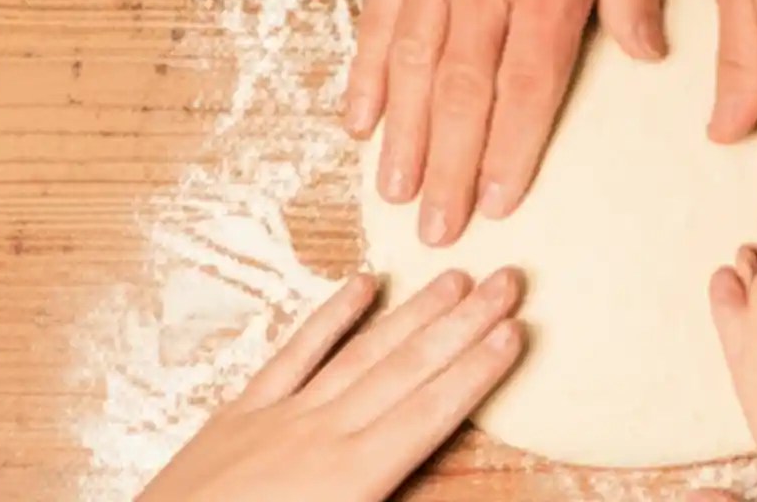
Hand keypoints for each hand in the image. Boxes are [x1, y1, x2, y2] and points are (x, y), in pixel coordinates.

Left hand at [139, 269, 524, 501]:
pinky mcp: (242, 411)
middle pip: (411, 368)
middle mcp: (325, 434)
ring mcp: (282, 415)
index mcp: (353, 479)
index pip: (432, 411)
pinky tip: (363, 283)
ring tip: (456, 277)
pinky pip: (294, 352)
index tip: (514, 331)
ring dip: (415, 312)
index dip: (478, 370)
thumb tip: (452, 496)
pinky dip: (331, 315)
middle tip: (507, 281)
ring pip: (364, 351)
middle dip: (465, 323)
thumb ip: (396, 501)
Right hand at [345, 0, 662, 246]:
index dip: (512, 153)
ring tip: (393, 195)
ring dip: (403, 142)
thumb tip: (649, 52)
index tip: (499, 203)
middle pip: (463, 98)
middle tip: (437, 230)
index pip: (530, 89)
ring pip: (411, 74)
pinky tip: (356, 120)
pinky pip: (374, 26)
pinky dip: (363, 79)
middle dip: (452, 171)